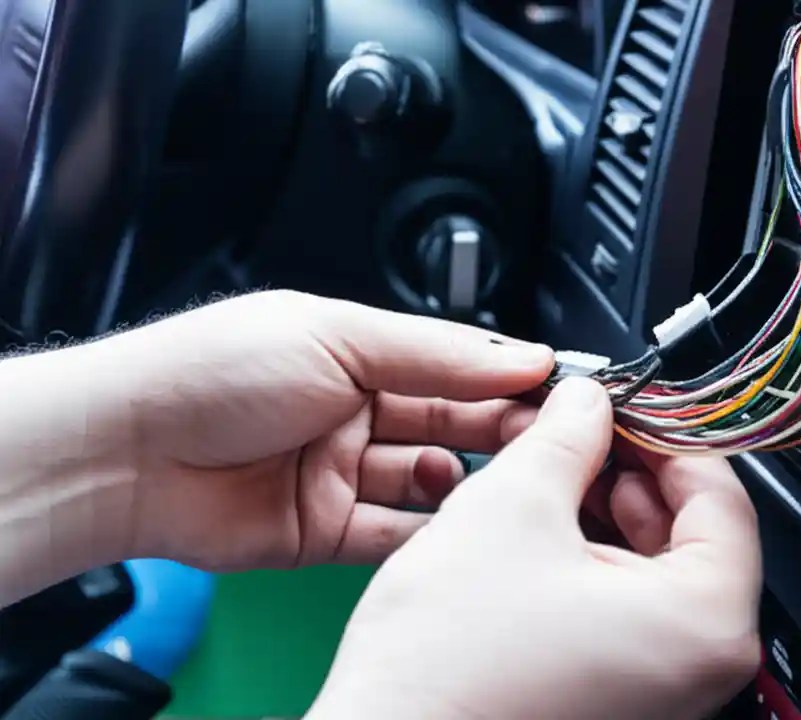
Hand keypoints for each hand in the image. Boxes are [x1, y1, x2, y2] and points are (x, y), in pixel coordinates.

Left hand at [0, 291, 552, 601]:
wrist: (130, 453)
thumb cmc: (210, 373)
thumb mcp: (338, 336)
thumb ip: (437, 353)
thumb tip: (519, 353)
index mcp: (358, 353)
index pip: (454, 365)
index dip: (505, 378)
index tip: (556, 390)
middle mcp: (354, 412)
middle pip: (450, 424)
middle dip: (499, 431)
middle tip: (544, 441)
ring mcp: (340, 474)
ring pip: (429, 483)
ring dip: (465, 483)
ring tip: (492, 483)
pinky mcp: (324, 533)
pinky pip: (393, 536)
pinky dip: (428, 534)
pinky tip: (456, 524)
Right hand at [309, 378, 762, 719]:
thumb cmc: (446, 672)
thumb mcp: (512, 508)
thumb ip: (566, 435)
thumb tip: (588, 402)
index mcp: (708, 623)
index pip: (721, 491)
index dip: (662, 430)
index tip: (623, 403)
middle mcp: (702, 669)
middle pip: (691, 531)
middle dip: (627, 470)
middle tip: (578, 429)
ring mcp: (662, 692)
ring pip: (653, 569)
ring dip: (602, 512)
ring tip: (546, 477)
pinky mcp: (619, 702)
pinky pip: (627, 612)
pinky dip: (589, 563)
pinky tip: (539, 534)